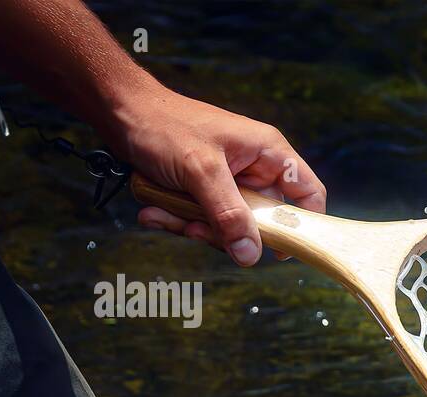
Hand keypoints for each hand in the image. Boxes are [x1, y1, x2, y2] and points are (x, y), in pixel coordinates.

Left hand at [119, 87, 325, 265]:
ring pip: (227, 225)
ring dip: (192, 226)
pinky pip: (202, 220)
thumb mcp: (201, 171)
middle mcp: (254, 169)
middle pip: (262, 221)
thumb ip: (229, 215)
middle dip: (226, 231)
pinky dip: (176, 219)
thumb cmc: (164, 125)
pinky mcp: (204, 191)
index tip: (280, 250)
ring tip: (162, 210)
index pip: (309, 194)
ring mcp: (228, 182)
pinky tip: (153, 209)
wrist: (117, 111)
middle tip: (196, 228)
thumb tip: (252, 255)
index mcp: (268, 154)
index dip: (303, 225)